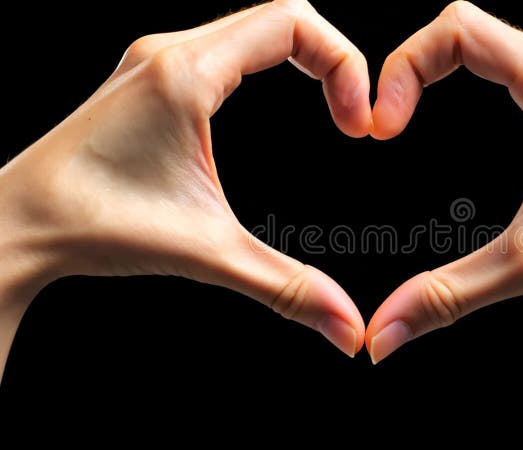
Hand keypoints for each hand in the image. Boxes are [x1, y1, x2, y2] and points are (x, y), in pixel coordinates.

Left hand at [0, 0, 371, 369]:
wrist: (17, 225)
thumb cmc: (91, 225)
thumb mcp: (207, 252)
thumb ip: (287, 288)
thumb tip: (350, 329)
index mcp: (187, 72)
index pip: (294, 24)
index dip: (344, 64)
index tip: (356, 125)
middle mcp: (169, 52)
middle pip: (281, 19)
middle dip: (331, 63)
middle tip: (350, 120)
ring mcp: (154, 61)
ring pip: (251, 31)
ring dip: (299, 63)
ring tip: (328, 112)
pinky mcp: (147, 80)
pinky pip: (224, 50)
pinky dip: (265, 69)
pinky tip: (268, 114)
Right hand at [366, 3, 522, 447]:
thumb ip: (449, 295)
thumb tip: (384, 334)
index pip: (457, 30)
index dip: (403, 67)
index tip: (384, 128)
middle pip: (465, 28)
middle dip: (413, 68)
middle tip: (387, 125)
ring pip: (489, 43)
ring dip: (440, 73)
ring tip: (406, 121)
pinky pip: (512, 65)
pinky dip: (470, 81)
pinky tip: (462, 124)